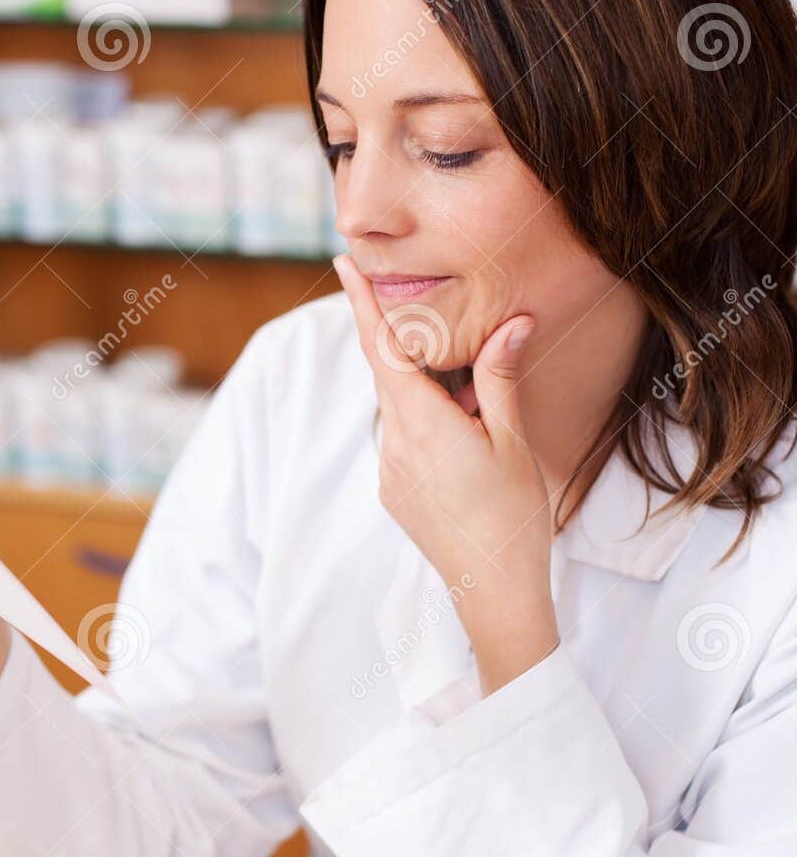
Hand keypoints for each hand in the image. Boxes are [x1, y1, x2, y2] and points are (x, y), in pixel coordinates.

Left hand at [334, 255, 559, 694]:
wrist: (494, 591)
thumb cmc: (512, 518)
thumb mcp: (512, 442)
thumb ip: (500, 379)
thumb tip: (510, 324)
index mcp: (421, 424)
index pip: (381, 348)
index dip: (362, 304)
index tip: (344, 265)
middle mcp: (394, 444)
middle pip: (391, 374)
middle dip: (411, 347)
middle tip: (449, 336)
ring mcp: (390, 470)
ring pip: (401, 409)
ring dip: (432, 395)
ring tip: (482, 418)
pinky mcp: (394, 491)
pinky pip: (405, 441)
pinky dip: (430, 427)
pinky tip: (470, 447)